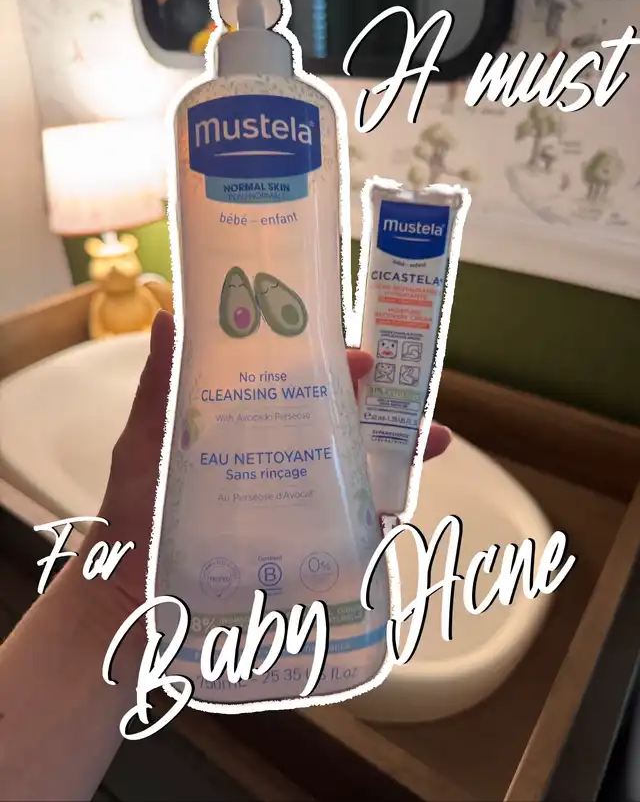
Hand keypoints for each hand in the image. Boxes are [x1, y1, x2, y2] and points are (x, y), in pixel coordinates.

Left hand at [82, 310, 451, 613]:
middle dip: (382, 406)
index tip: (363, 359)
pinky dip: (382, 511)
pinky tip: (402, 502)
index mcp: (247, 425)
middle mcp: (278, 456)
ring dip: (398, 450)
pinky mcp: (303, 546)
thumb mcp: (145, 446)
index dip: (334, 366)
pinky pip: (352, 525)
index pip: (299, 384)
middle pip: (340, 421)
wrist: (131, 599)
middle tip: (414, 397)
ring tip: (432, 440)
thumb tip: (164, 318)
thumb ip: (160, 390)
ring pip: (356, 466)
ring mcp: (295, 501)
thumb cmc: (136, 517)